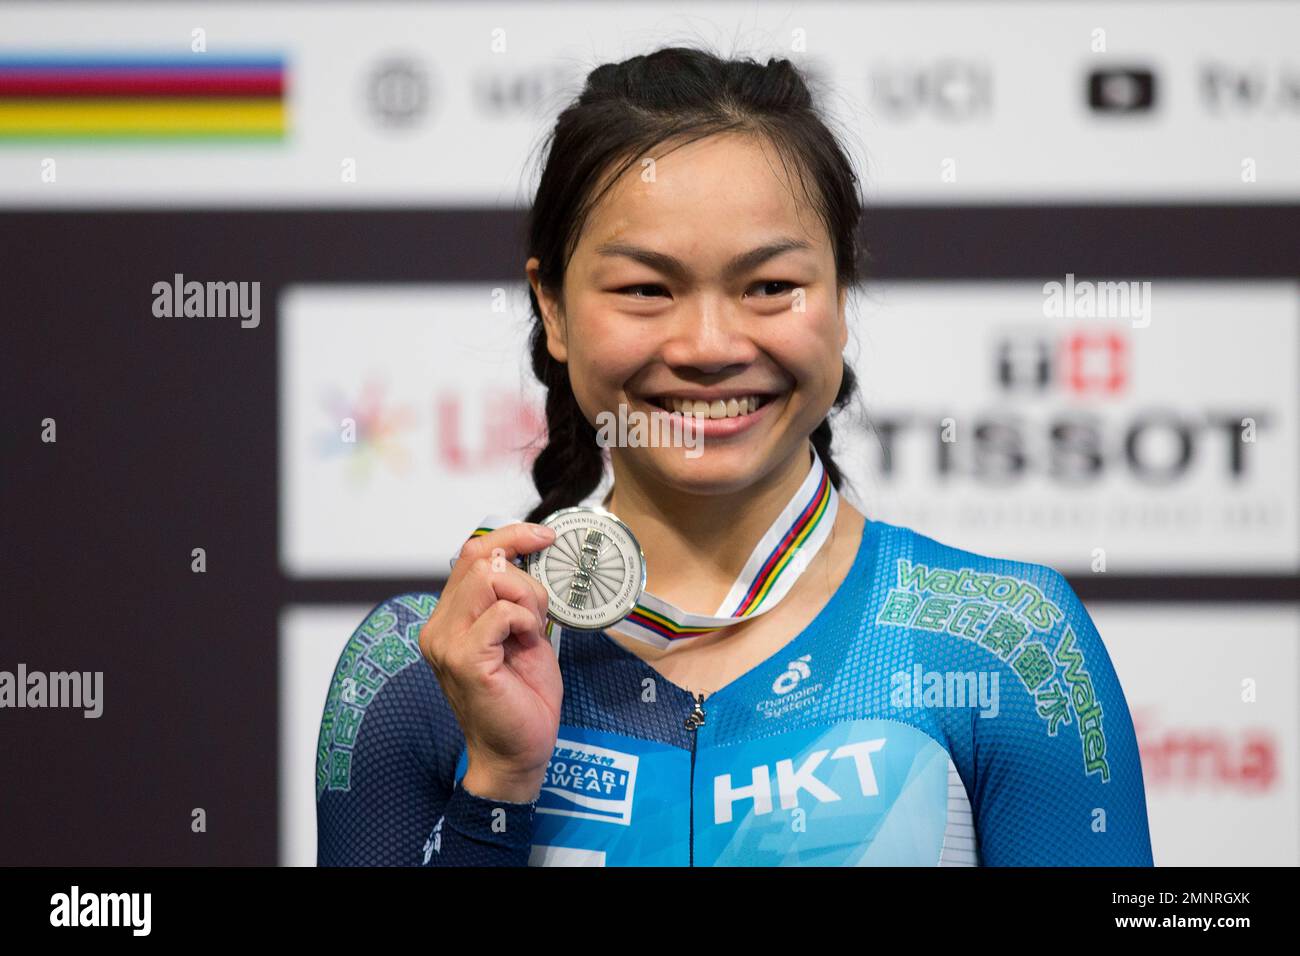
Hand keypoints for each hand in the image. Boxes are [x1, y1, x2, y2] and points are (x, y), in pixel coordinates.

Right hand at [418, 522, 560, 802]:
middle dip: (525, 578)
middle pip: (482, 558)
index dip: (510, 535)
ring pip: (492, 578)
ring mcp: (447, 642)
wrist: (517, 752)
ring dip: (527, 599)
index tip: (544, 536)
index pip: (471, 553)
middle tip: (538, 614)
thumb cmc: (522, 698)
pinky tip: (527, 644)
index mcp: (451, 618)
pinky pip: (503, 612)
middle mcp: (440, 626)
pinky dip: (526, 621)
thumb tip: (528, 558)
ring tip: (531, 632)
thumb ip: (514, 599)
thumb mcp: (522, 634)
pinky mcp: (464, 659)